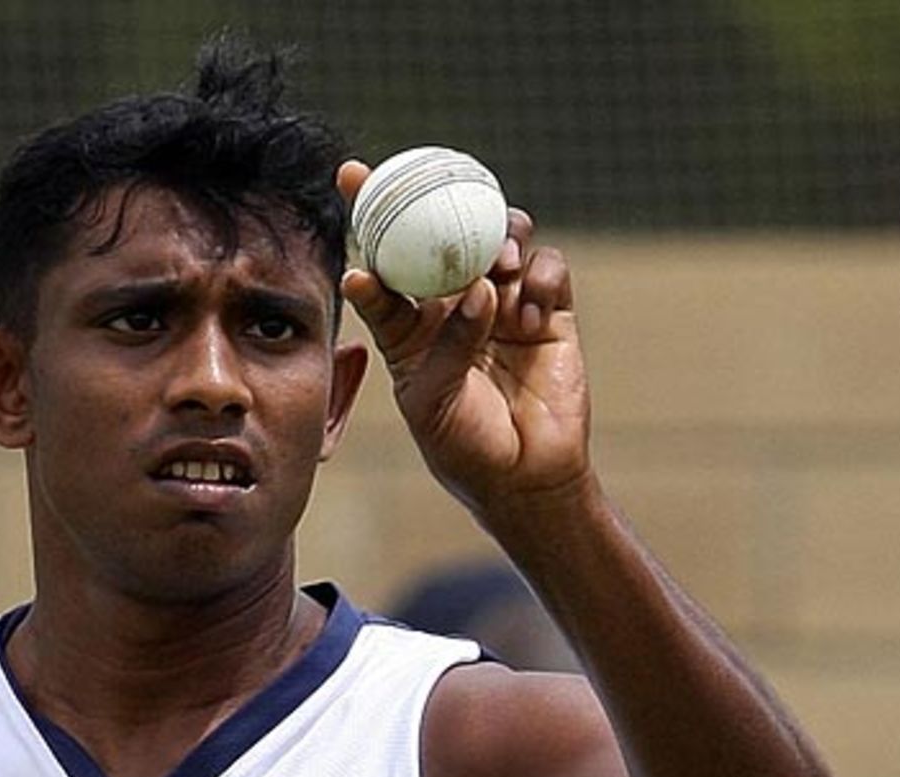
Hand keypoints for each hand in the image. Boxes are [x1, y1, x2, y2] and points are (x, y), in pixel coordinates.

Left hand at [338, 160, 591, 522]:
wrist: (525, 478)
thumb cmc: (463, 447)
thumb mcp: (432, 401)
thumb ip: (446, 345)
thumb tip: (477, 289)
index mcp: (409, 326)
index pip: (383, 262)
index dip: (366, 216)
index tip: (350, 176)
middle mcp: (453, 307)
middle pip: (443, 234)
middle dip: (438, 199)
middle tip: (433, 180)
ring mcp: (503, 305)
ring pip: (499, 239)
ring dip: (498, 238)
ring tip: (499, 265)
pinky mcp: (549, 313)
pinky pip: (547, 270)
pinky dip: (540, 278)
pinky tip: (529, 311)